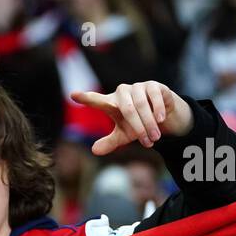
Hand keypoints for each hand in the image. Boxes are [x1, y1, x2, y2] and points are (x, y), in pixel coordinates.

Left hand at [71, 82, 193, 154]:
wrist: (163, 117)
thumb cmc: (138, 124)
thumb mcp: (123, 136)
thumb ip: (110, 142)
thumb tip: (94, 150)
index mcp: (111, 103)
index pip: (96, 100)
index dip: (86, 98)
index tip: (73, 95)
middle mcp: (122, 92)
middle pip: (127, 110)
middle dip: (139, 128)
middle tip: (147, 143)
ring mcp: (138, 87)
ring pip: (141, 104)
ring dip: (149, 123)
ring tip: (155, 137)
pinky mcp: (153, 85)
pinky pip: (154, 96)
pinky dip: (157, 109)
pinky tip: (160, 119)